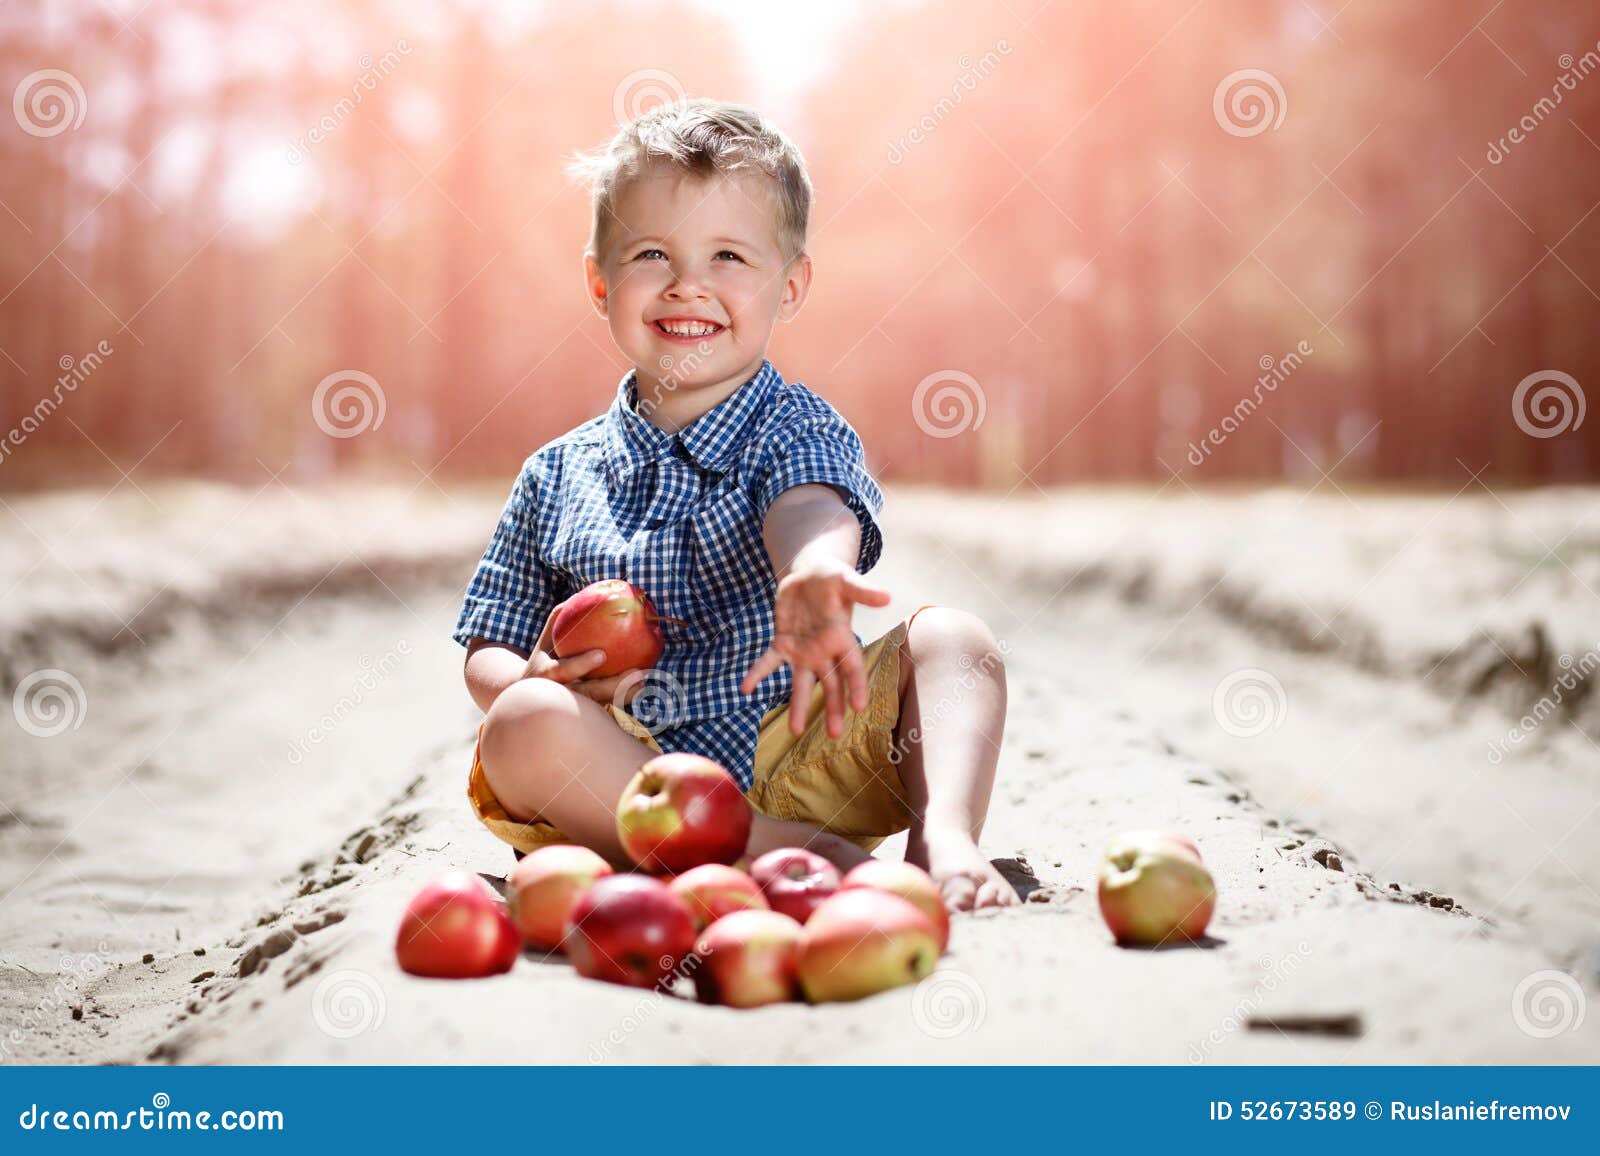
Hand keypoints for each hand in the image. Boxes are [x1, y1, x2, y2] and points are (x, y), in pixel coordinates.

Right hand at [523, 601, 646, 708]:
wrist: (535, 694)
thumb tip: (581, 594)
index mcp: (546, 675)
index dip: (581, 664)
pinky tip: (642, 685)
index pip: (563, 671)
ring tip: (644, 680)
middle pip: (589, 693)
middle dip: (614, 686)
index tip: (602, 654)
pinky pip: (608, 703)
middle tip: (637, 673)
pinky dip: (625, 696)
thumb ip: (559, 617)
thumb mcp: (546, 637)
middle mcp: (560, 694)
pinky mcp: (586, 711)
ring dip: (625, 694)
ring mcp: (573, 705)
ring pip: (602, 702)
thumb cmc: (545, 656)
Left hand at [739, 558, 890, 738]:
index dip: (857, 686)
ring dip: (799, 706)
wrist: (810, 575)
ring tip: (796, 731)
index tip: (859, 707)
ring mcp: (803, 651)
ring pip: (801, 684)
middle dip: (833, 709)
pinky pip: (769, 662)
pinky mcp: (783, 643)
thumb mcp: (846, 579)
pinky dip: (757, 674)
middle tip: (835, 735)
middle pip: (831, 685)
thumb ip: (863, 590)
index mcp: (842, 638)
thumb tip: (887, 596)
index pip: (852, 667)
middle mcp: (824, 651)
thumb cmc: (833, 577)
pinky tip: (744, 688)